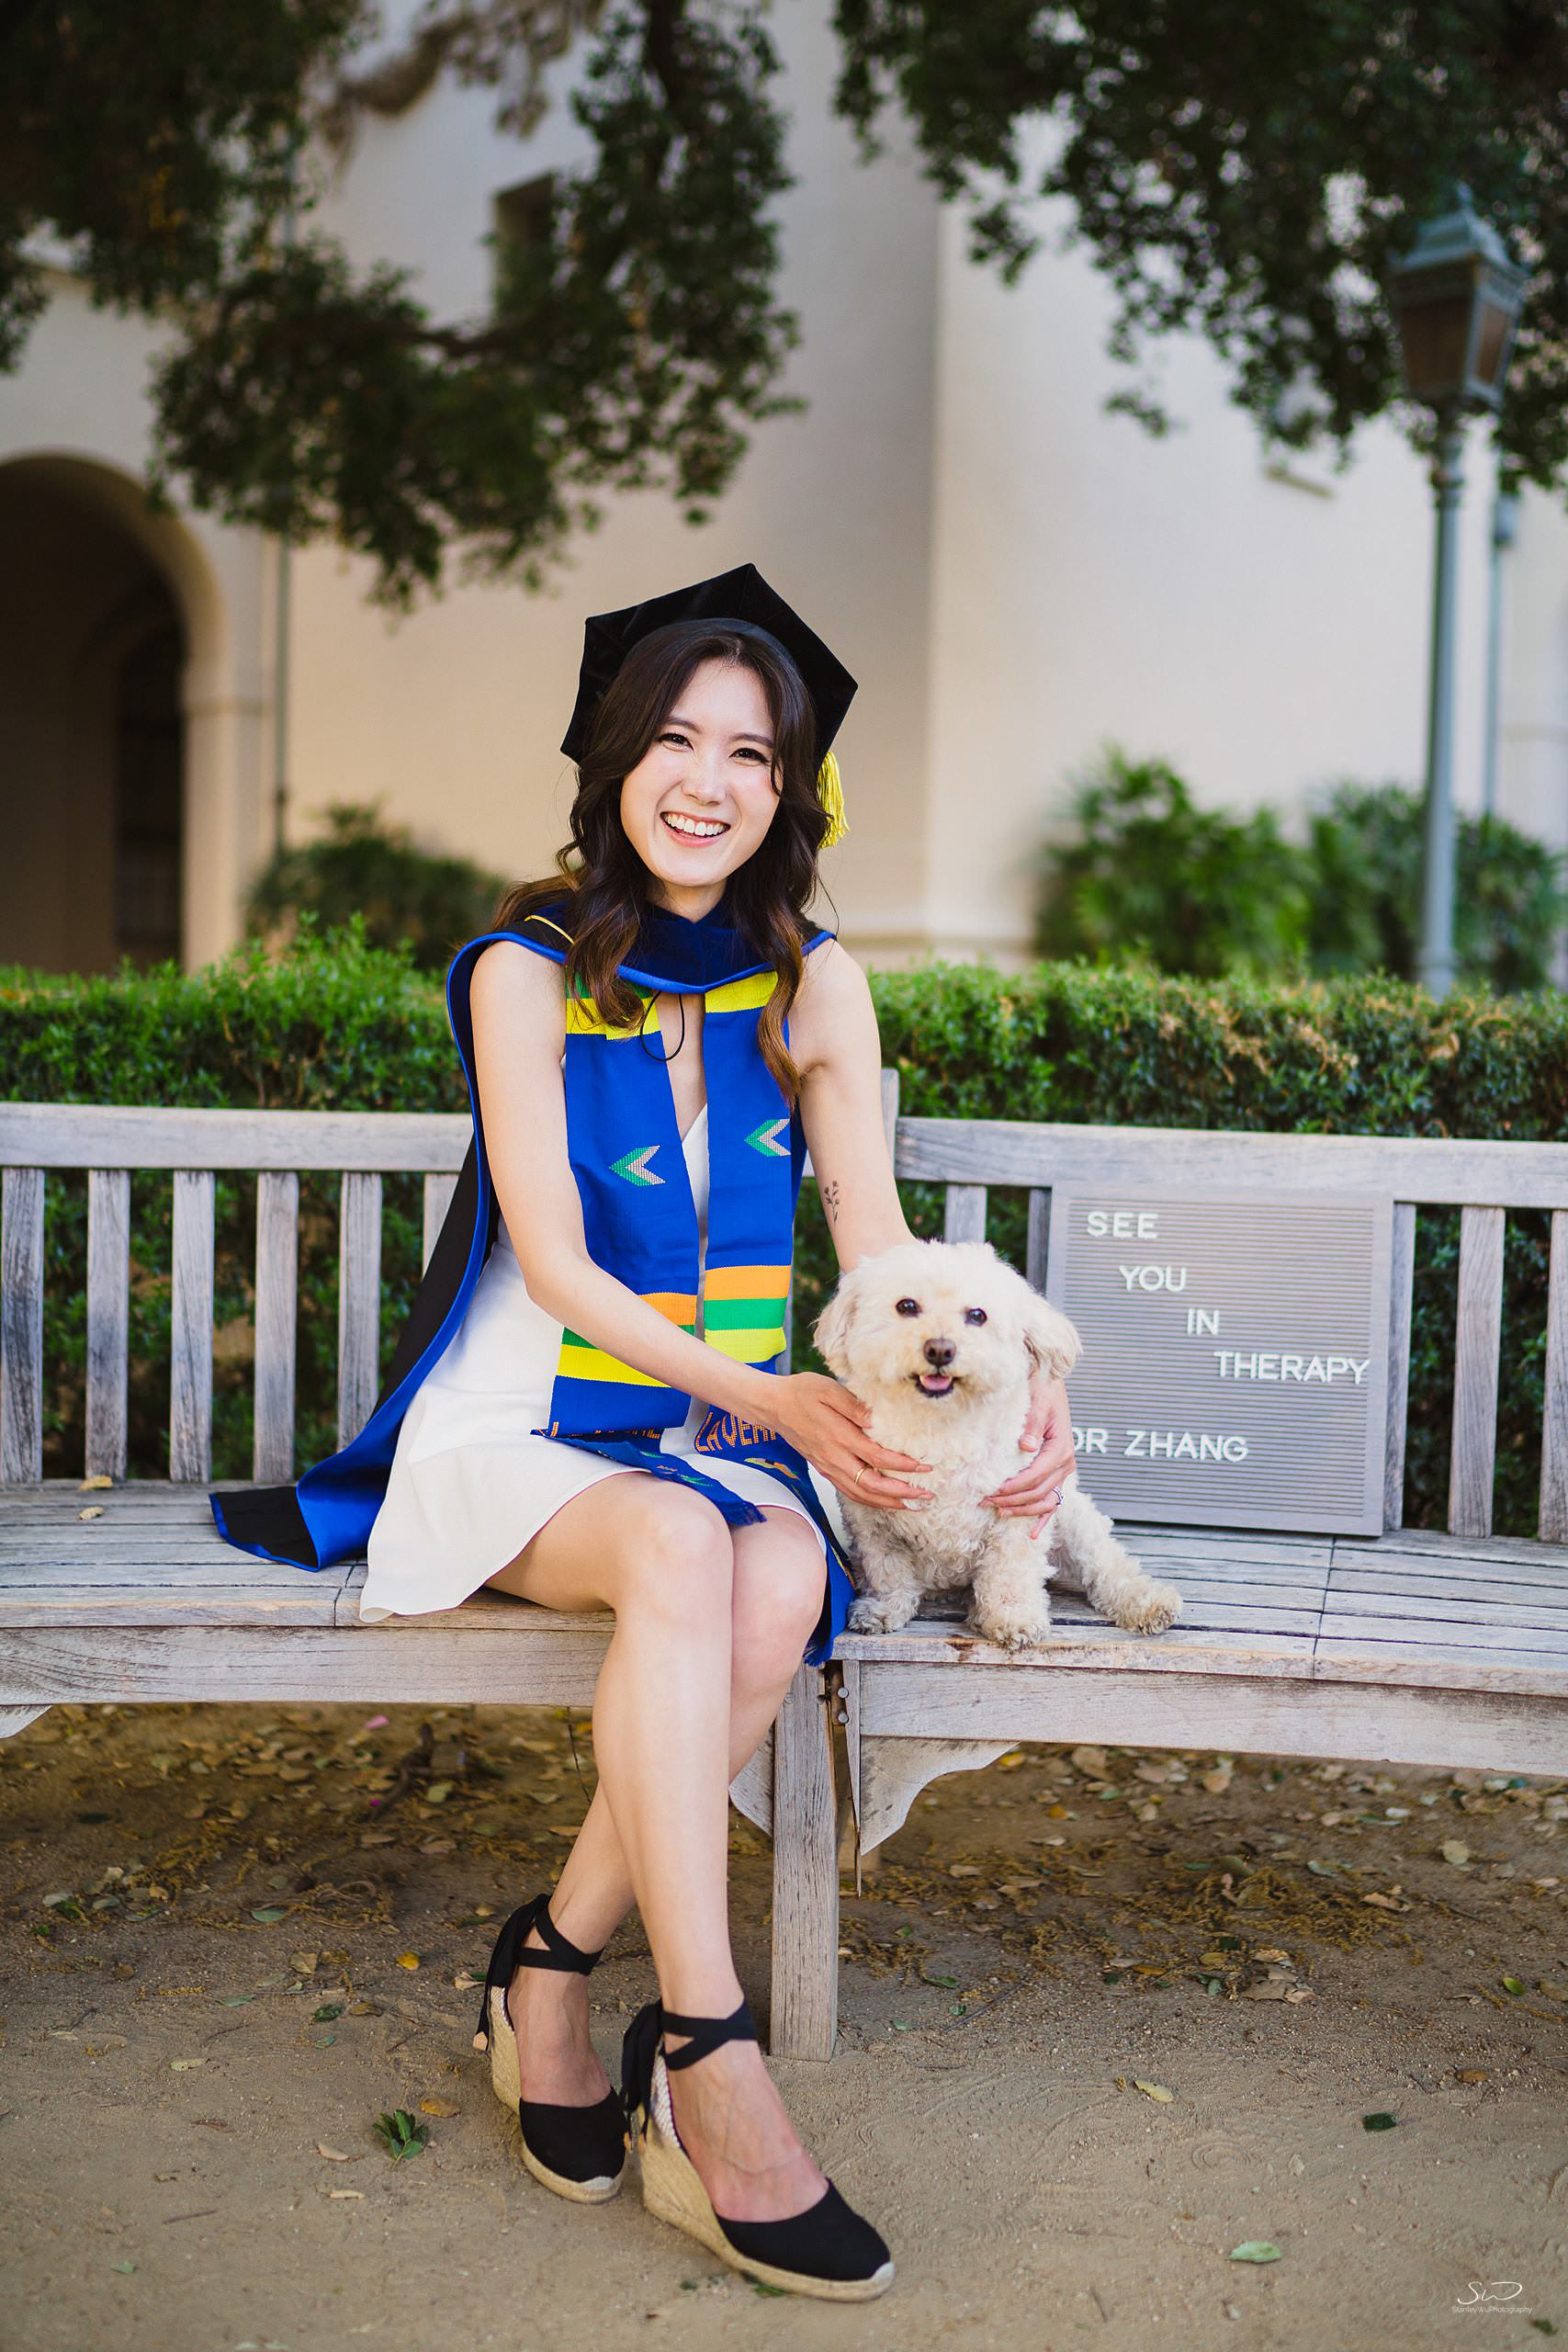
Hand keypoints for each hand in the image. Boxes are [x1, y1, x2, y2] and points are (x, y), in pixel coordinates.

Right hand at [769, 1372, 934, 1510]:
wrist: (772, 1406)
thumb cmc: (801, 1393)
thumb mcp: (828, 1389)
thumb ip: (854, 1405)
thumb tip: (877, 1420)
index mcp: (839, 1436)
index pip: (878, 1458)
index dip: (903, 1466)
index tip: (925, 1467)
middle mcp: (834, 1458)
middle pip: (873, 1486)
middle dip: (902, 1494)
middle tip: (925, 1496)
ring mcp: (828, 1467)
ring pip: (861, 1495)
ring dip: (888, 1503)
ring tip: (911, 1506)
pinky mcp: (824, 1469)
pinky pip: (850, 1492)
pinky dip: (869, 1500)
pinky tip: (884, 1501)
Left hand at [984, 1371, 1074, 1539]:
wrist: (1049, 1384)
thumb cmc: (1042, 1390)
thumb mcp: (1037, 1402)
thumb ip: (1032, 1424)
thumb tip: (1027, 1446)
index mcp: (1061, 1448)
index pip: (1036, 1476)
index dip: (1014, 1487)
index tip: (992, 1492)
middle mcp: (1065, 1463)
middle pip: (1038, 1492)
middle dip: (1011, 1500)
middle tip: (985, 1501)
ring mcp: (1063, 1470)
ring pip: (1045, 1501)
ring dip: (1022, 1510)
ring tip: (998, 1512)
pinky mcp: (1056, 1472)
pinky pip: (1053, 1500)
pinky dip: (1043, 1518)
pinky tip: (1031, 1533)